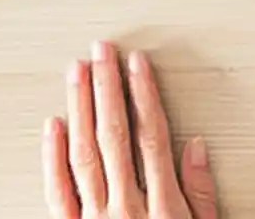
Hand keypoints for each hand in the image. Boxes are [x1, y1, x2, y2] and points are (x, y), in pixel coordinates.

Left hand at [42, 42, 218, 218]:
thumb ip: (201, 193)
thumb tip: (197, 148)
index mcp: (163, 208)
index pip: (152, 135)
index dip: (144, 93)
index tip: (137, 64)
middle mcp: (126, 208)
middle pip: (115, 135)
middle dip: (108, 87)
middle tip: (102, 52)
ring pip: (84, 153)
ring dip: (81, 106)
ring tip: (79, 71)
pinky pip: (58, 190)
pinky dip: (53, 155)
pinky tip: (53, 123)